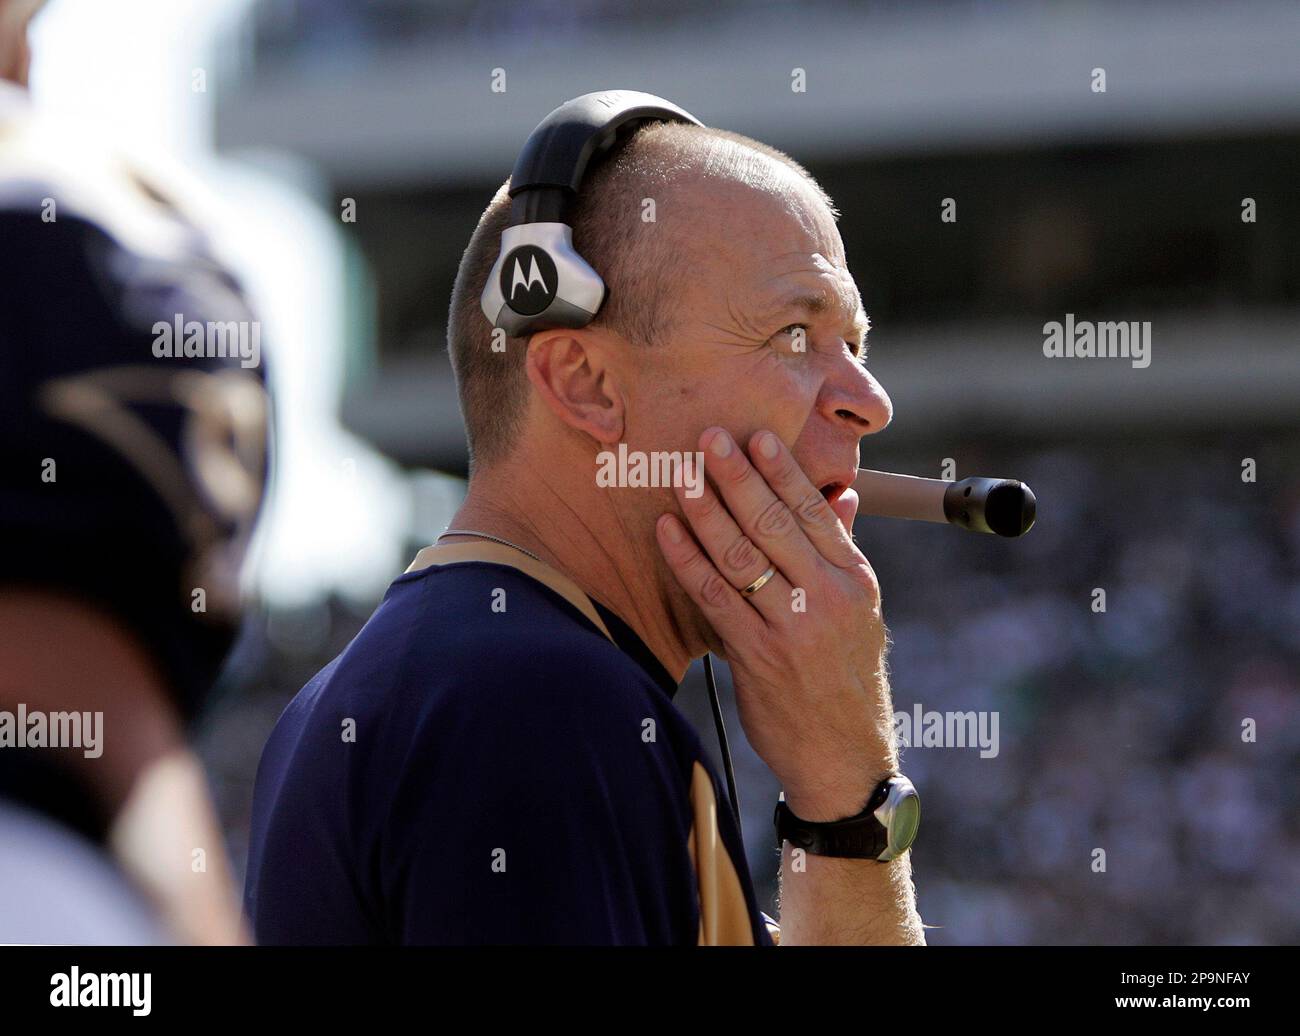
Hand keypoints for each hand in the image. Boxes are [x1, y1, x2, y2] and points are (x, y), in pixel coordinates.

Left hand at [656, 427, 897, 821]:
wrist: (844, 755)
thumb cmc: (846, 677)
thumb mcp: (859, 613)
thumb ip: (843, 552)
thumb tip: (843, 496)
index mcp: (854, 580)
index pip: (814, 512)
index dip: (783, 471)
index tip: (756, 437)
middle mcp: (827, 597)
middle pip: (776, 523)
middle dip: (739, 476)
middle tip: (710, 438)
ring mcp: (791, 627)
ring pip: (742, 554)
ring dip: (707, 509)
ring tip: (682, 474)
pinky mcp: (757, 656)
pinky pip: (714, 597)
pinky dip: (687, 560)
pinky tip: (667, 532)